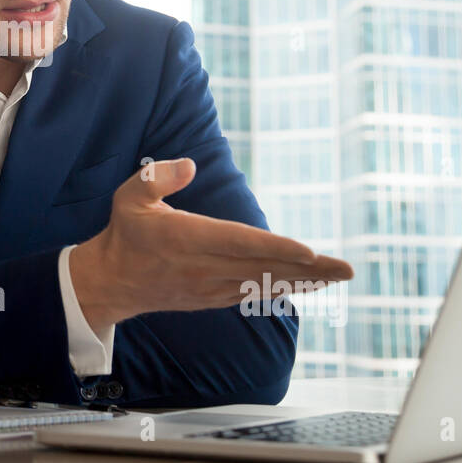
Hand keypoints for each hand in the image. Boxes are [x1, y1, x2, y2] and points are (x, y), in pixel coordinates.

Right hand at [70, 158, 352, 331]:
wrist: (112, 281)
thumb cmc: (126, 232)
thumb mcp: (130, 196)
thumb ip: (158, 177)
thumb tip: (191, 165)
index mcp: (186, 240)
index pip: (240, 243)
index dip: (276, 248)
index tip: (311, 252)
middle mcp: (204, 268)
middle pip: (264, 268)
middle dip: (310, 270)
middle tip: (348, 269)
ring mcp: (211, 287)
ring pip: (265, 284)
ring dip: (305, 282)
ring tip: (339, 276)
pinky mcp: (214, 297)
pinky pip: (256, 293)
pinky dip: (285, 289)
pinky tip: (309, 284)